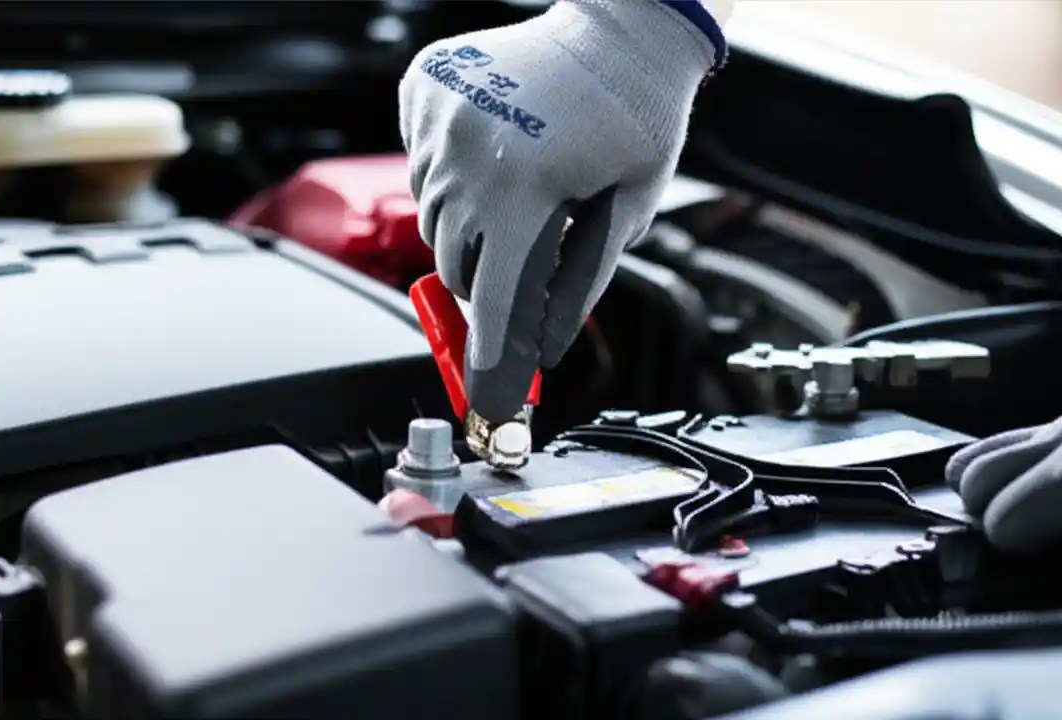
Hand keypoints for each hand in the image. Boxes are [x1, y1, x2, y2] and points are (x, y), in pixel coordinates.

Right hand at [399, 0, 717, 422]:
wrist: (623, 29)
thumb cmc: (640, 113)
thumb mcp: (630, 205)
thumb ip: (584, 276)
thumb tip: (547, 342)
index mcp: (527, 185)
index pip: (496, 295)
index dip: (492, 354)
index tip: (490, 396)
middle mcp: (469, 152)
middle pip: (455, 259)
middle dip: (487, 278)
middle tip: (522, 265)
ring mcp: (441, 116)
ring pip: (432, 212)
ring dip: (467, 225)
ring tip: (518, 193)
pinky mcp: (424, 87)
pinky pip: (420, 159)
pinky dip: (448, 173)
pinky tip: (493, 155)